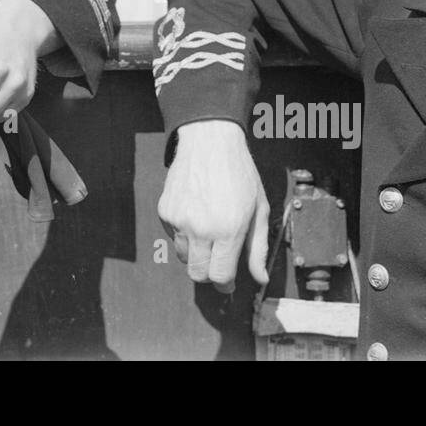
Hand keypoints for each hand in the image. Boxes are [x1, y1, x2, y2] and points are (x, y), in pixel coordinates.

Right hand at [157, 119, 269, 292]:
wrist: (210, 141)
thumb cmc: (240, 174)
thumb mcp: (258, 209)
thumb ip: (257, 248)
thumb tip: (260, 278)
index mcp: (228, 230)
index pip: (219, 277)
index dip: (225, 284)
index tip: (228, 282)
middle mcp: (201, 229)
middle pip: (198, 273)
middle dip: (209, 274)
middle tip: (218, 261)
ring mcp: (179, 220)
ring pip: (183, 257)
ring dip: (196, 253)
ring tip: (209, 232)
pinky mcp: (165, 211)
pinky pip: (173, 236)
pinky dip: (184, 234)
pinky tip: (197, 213)